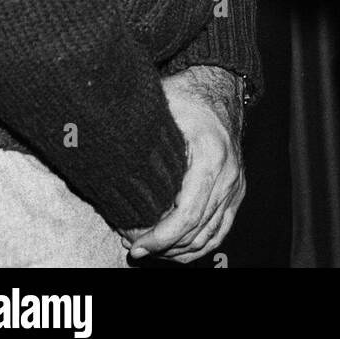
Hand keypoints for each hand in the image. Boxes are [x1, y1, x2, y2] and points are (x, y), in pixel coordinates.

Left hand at [122, 66, 244, 263]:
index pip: (187, 215)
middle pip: (195, 232)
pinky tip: (173, 249)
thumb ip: (141, 132)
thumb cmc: (187, 96)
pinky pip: (219, 231)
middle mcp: (228, 176)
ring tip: (147, 247)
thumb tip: (103, 146)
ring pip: (207, 238)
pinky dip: (196, 246)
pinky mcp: (235, 192)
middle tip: (132, 245)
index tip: (135, 244)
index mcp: (210, 157)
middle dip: (161, 247)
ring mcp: (234, 187)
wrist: (220, 87)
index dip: (159, 238)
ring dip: (176, 250)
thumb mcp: (163, 107)